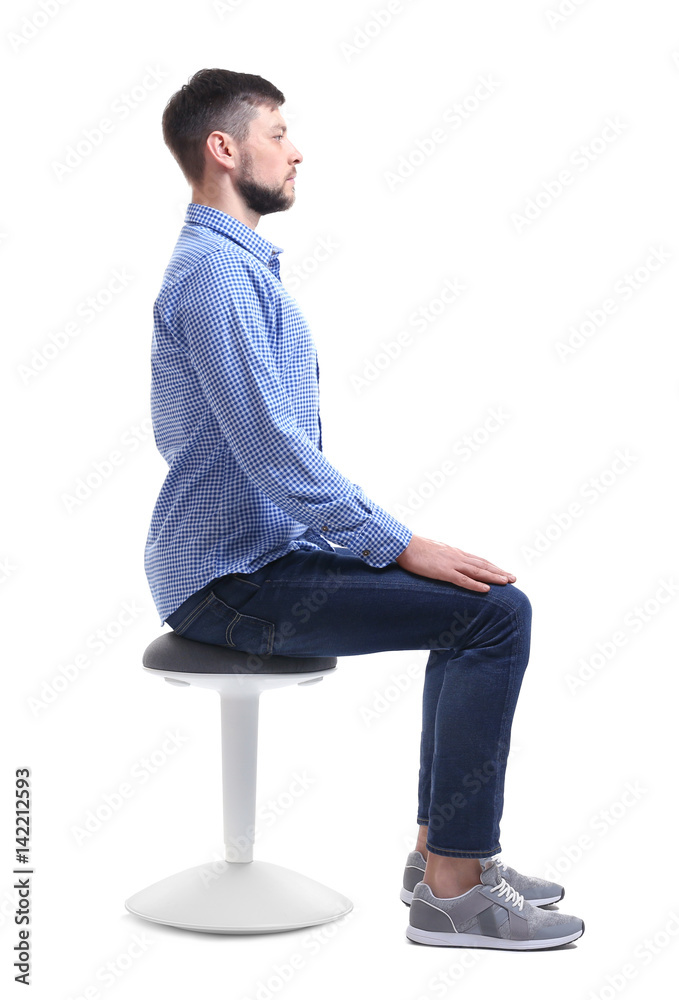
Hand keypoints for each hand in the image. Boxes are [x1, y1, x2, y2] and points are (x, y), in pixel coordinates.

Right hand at [395, 534, 515, 592]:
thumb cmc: (414, 548)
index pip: (478, 560)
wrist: (404, 544)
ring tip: (508, 582)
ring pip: (478, 571)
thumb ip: (441, 558)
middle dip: (499, 572)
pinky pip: (463, 580)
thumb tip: (444, 563)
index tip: (503, 572)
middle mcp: (457, 557)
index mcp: (455, 553)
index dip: (492, 567)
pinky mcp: (443, 572)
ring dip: (494, 577)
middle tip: (514, 579)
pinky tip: (487, 589)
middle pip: (483, 565)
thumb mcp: (433, 552)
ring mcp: (452, 564)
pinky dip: (476, 584)